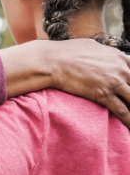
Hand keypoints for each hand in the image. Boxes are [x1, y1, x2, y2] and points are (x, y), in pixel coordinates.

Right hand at [1, 38, 129, 126]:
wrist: (52, 61)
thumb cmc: (66, 52)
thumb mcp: (91, 47)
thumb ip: (104, 53)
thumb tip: (105, 56)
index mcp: (120, 58)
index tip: (129, 90)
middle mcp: (121, 69)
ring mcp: (113, 82)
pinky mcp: (103, 95)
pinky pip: (122, 111)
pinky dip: (128, 120)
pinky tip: (129, 127)